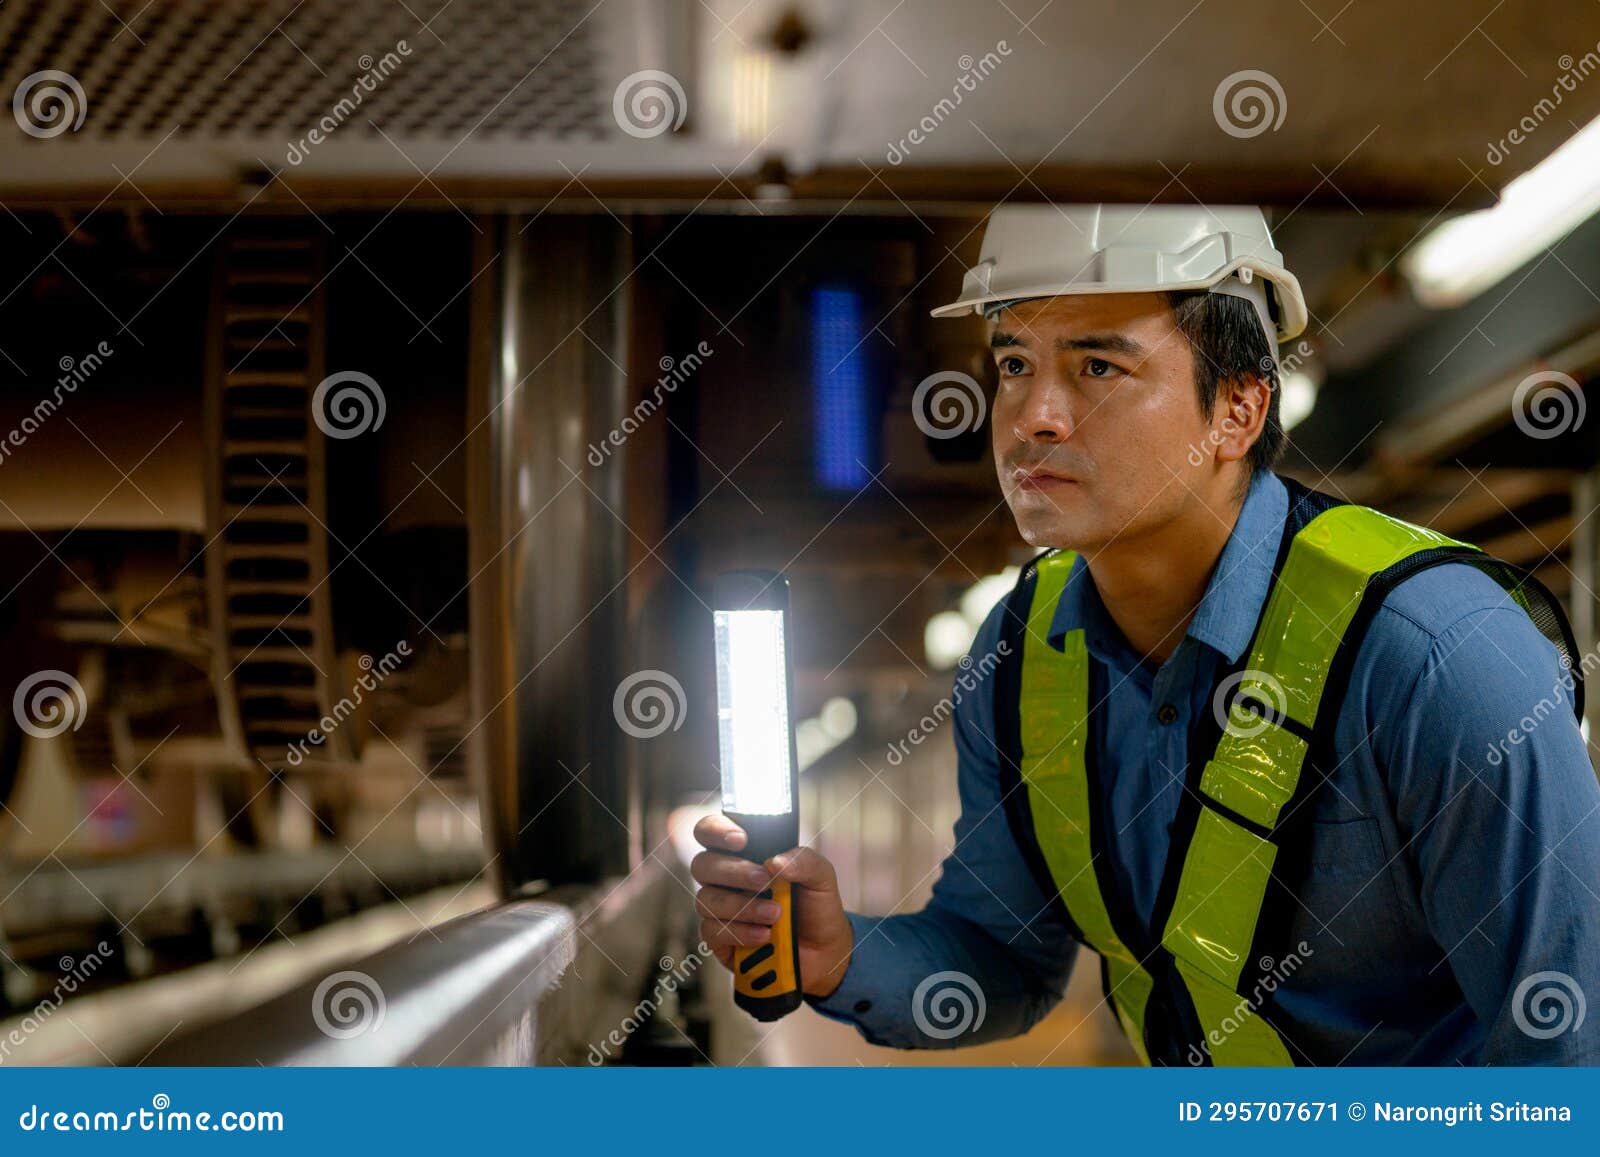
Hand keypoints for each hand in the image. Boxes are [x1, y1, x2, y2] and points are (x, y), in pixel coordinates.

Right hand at [690, 814, 854, 999]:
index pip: (710, 832)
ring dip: (743, 906)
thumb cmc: (816, 906)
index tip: (740, 839)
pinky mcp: (718, 939)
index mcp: (745, 854)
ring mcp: (719, 909)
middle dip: (734, 871)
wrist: (824, 951)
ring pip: (706, 900)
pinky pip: (712, 931)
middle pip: (702, 865)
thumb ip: (805, 861)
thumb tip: (775, 862)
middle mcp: (725, 879)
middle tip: (765, 881)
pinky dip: (741, 932)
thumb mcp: (821, 877)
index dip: (715, 830)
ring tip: (776, 914)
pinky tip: (765, 935)